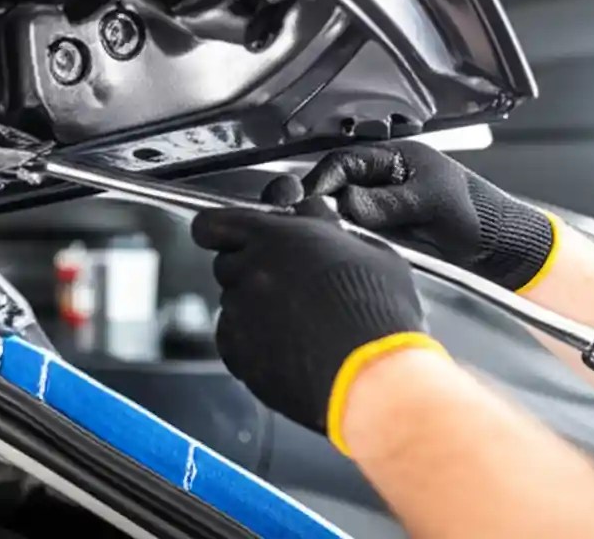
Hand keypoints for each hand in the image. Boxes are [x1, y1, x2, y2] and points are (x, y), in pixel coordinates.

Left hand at [191, 203, 439, 451]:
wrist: (375, 379)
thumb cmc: (380, 314)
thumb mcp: (371, 252)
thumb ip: (329, 228)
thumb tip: (315, 214)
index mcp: (275, 239)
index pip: (213, 224)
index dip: (218, 230)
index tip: (229, 238)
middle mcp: (250, 275)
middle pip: (226, 265)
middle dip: (249, 270)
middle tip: (287, 283)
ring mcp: (241, 318)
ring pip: (233, 304)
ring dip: (255, 308)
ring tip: (301, 323)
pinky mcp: (241, 358)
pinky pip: (234, 343)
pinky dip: (253, 344)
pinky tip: (290, 348)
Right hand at [264, 143, 554, 290]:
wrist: (493, 246)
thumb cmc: (473, 212)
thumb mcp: (432, 202)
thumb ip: (389, 202)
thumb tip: (346, 203)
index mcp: (391, 156)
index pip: (340, 163)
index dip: (320, 182)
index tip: (307, 203)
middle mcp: (377, 178)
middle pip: (331, 185)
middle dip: (319, 203)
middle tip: (311, 224)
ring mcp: (375, 204)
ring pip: (336, 210)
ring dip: (328, 223)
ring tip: (321, 237)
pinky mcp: (376, 230)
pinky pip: (349, 231)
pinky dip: (341, 238)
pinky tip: (337, 247)